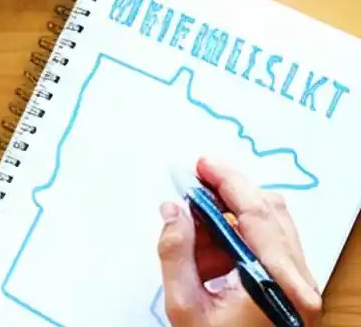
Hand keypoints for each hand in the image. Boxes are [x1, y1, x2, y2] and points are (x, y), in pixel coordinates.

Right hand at [158, 157, 322, 326]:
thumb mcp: (184, 307)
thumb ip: (175, 253)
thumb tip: (172, 212)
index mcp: (277, 285)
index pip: (256, 215)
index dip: (228, 182)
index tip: (203, 165)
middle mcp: (299, 282)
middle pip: (269, 212)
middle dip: (227, 196)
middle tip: (194, 186)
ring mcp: (300, 285)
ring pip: (270, 226)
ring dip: (229, 222)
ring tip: (194, 244)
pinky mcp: (293, 287)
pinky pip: (270, 246)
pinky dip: (238, 241)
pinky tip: (210, 260)